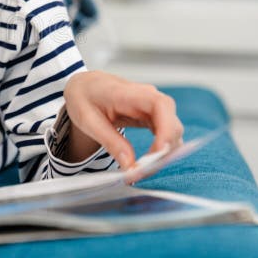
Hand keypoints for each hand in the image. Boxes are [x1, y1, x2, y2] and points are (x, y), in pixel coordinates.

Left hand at [62, 70, 183, 168]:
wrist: (85, 86)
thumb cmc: (85, 97)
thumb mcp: (88, 121)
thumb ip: (111, 142)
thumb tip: (129, 165)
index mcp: (128, 92)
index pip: (160, 106)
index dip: (166, 129)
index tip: (159, 153)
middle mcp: (148, 96)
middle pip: (171, 122)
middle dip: (164, 149)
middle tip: (143, 171)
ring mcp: (153, 106)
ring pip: (172, 131)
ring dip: (163, 152)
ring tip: (141, 169)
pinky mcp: (153, 116)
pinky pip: (165, 134)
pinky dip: (160, 149)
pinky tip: (147, 160)